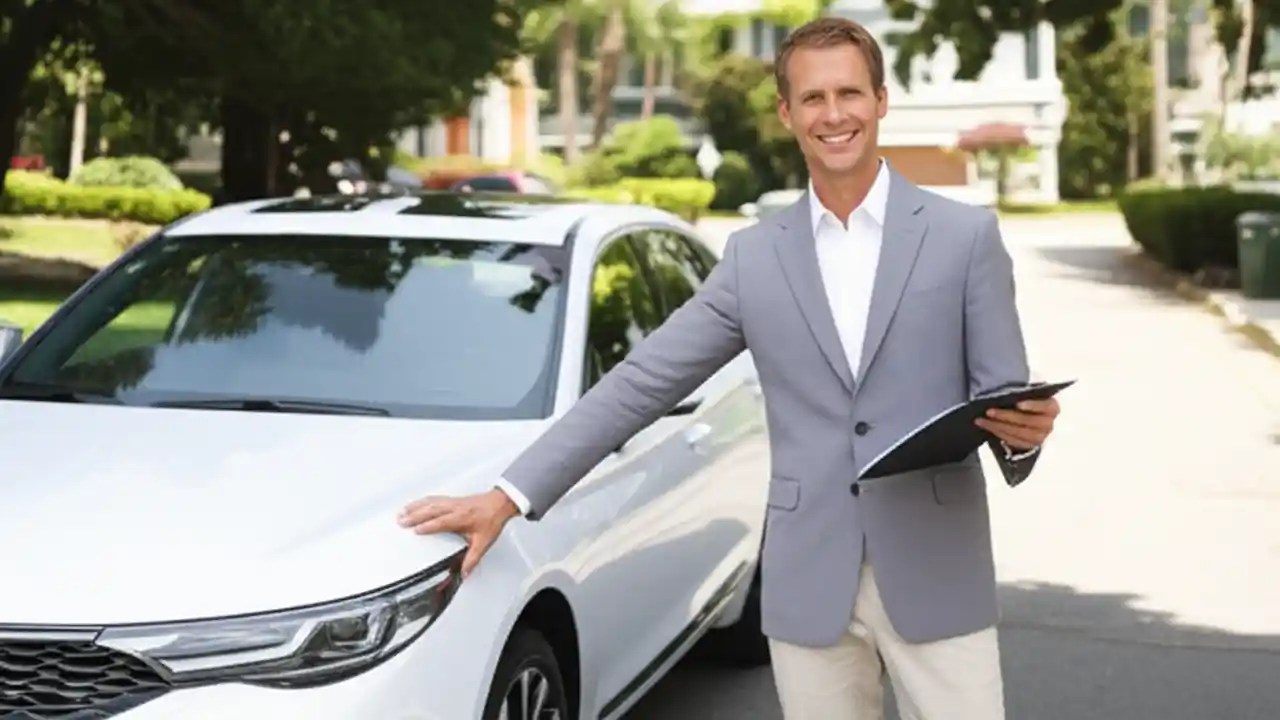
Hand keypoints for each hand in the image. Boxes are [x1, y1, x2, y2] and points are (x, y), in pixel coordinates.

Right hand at [398, 489, 520, 577]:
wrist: (500, 504)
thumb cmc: (492, 519)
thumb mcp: (483, 543)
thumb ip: (473, 559)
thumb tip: (465, 573)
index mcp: (461, 518)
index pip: (441, 522)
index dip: (428, 526)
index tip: (416, 531)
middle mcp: (455, 508)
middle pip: (432, 510)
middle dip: (415, 515)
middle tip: (402, 521)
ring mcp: (453, 502)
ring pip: (431, 502)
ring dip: (416, 507)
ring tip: (403, 511)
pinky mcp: (453, 500)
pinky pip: (435, 499)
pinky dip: (423, 501)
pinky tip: (416, 504)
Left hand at [975, 397, 1059, 450]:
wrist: (1031, 416)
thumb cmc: (1029, 401)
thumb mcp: (1030, 393)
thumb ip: (1023, 393)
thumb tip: (1006, 393)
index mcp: (1052, 407)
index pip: (1045, 406)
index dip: (1032, 405)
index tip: (1017, 403)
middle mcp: (1049, 424)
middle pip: (1028, 421)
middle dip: (1006, 416)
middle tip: (989, 411)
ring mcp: (1040, 437)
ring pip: (1018, 433)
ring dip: (997, 426)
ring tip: (982, 420)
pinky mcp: (1029, 446)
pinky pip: (1012, 440)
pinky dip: (998, 433)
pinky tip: (986, 426)